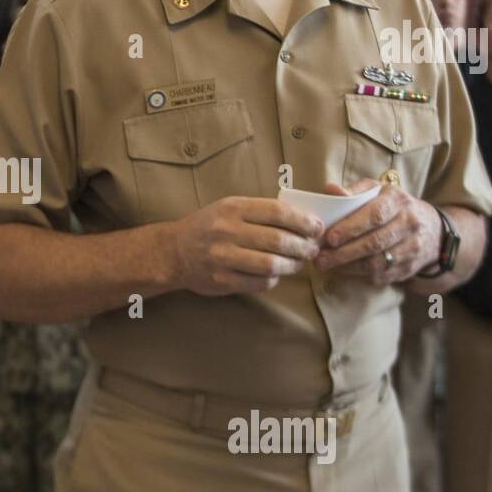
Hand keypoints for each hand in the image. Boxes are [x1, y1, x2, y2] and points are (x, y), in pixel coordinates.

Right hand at [170, 196, 323, 296]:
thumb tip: (302, 221)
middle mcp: (226, 231)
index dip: (303, 221)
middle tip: (312, 249)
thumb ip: (260, 212)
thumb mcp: (229, 208)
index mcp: (232, 208)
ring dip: (292, 265)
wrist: (173, 251)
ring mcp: (222, 257)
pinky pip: (259, 282)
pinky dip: (273, 279)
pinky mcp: (221, 280)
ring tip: (299, 263)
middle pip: (279, 240)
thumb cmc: (208, 227)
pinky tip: (276, 274)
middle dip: (303, 246)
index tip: (317, 228)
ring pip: (271, 264)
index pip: (278, 212)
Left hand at [314, 181, 441, 284]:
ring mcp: (412, 248)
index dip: (351, 227)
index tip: (330, 237)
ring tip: (325, 265)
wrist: (431, 230)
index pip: (375, 215)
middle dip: (344, 252)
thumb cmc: (392, 207)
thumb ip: (353, 191)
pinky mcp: (409, 267)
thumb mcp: (377, 191)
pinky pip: (381, 275)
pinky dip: (358, 275)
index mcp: (398, 201)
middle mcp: (409, 224)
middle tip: (321, 258)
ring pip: (378, 262)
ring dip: (348, 267)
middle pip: (375, 242)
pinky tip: (341, 271)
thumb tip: (330, 189)